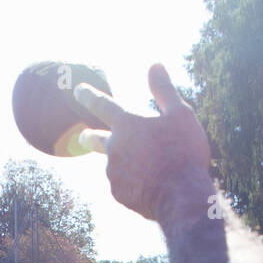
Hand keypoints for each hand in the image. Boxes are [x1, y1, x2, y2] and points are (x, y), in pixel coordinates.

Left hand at [73, 64, 212, 221]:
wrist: (181, 196)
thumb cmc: (184, 152)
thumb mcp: (181, 115)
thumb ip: (164, 90)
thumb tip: (155, 65)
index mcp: (127, 125)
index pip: (102, 104)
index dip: (89, 95)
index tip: (79, 90)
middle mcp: (114, 148)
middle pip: (93, 139)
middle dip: (87, 136)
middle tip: (83, 136)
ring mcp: (114, 173)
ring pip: (117, 165)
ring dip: (128, 164)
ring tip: (156, 170)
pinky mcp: (119, 193)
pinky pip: (126, 185)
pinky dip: (136, 184)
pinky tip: (154, 187)